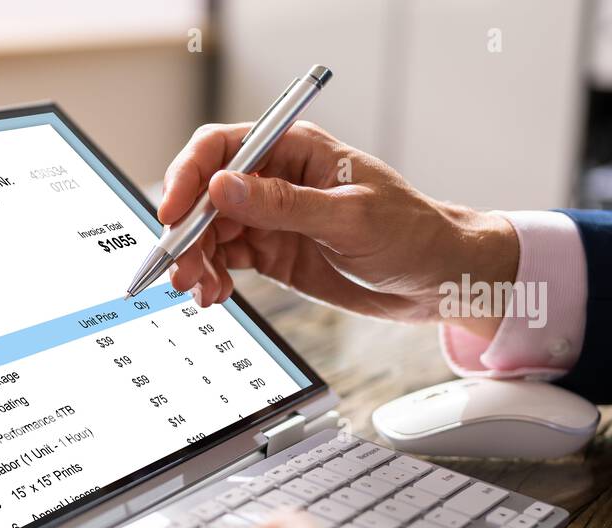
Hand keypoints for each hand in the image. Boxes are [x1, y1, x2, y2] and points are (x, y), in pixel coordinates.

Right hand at [158, 121, 518, 338]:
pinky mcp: (273, 252)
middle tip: (183, 269)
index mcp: (294, 149)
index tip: (174, 215)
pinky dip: (212, 278)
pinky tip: (216, 294)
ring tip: (201, 290)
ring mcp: (271, 217)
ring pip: (210, 232)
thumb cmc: (411, 234)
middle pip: (205, 196)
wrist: (437, 279)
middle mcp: (276, 179)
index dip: (188, 177)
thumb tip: (222, 188)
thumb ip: (282, 204)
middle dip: (187, 233)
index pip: (221, 148)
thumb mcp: (348, 219)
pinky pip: (225, 260)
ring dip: (196, 261)